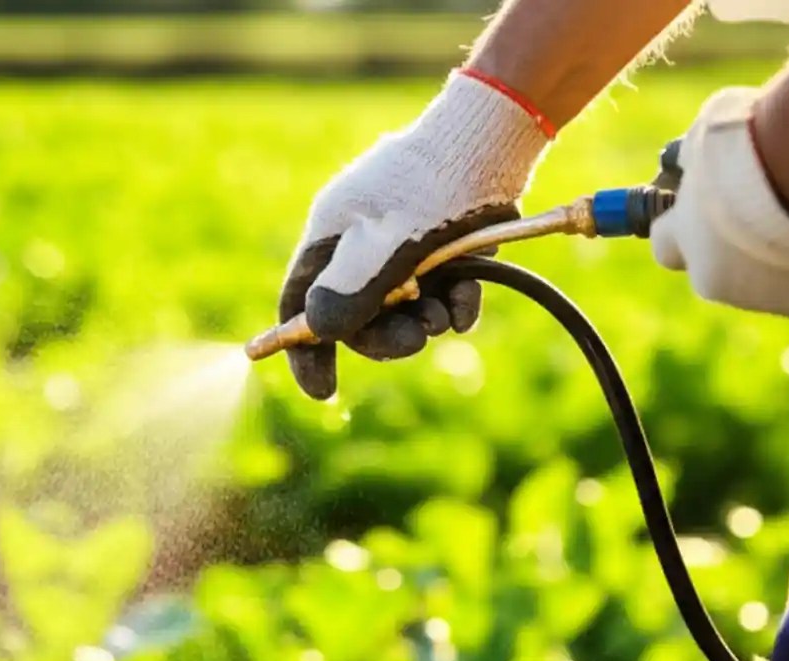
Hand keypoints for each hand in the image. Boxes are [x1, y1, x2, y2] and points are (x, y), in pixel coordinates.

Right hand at [280, 70, 547, 398]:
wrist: (489, 142)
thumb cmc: (427, 189)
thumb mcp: (385, 244)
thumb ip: (351, 291)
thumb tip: (317, 331)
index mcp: (330, 238)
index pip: (300, 304)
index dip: (304, 350)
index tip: (323, 390)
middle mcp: (361, 245)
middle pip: (357, 316)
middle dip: (385, 337)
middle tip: (416, 342)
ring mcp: (402, 247)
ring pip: (404, 311)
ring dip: (425, 323)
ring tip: (445, 316)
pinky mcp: (444, 248)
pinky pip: (441, 296)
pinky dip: (453, 306)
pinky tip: (466, 302)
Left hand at [650, 87, 788, 319]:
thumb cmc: (753, 138)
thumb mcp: (706, 133)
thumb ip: (693, 155)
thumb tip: (684, 155)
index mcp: (680, 238)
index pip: (664, 244)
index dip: (679, 226)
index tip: (692, 210)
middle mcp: (711, 277)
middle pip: (710, 268)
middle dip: (725, 247)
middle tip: (758, 212)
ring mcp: (760, 295)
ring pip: (757, 282)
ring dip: (770, 258)